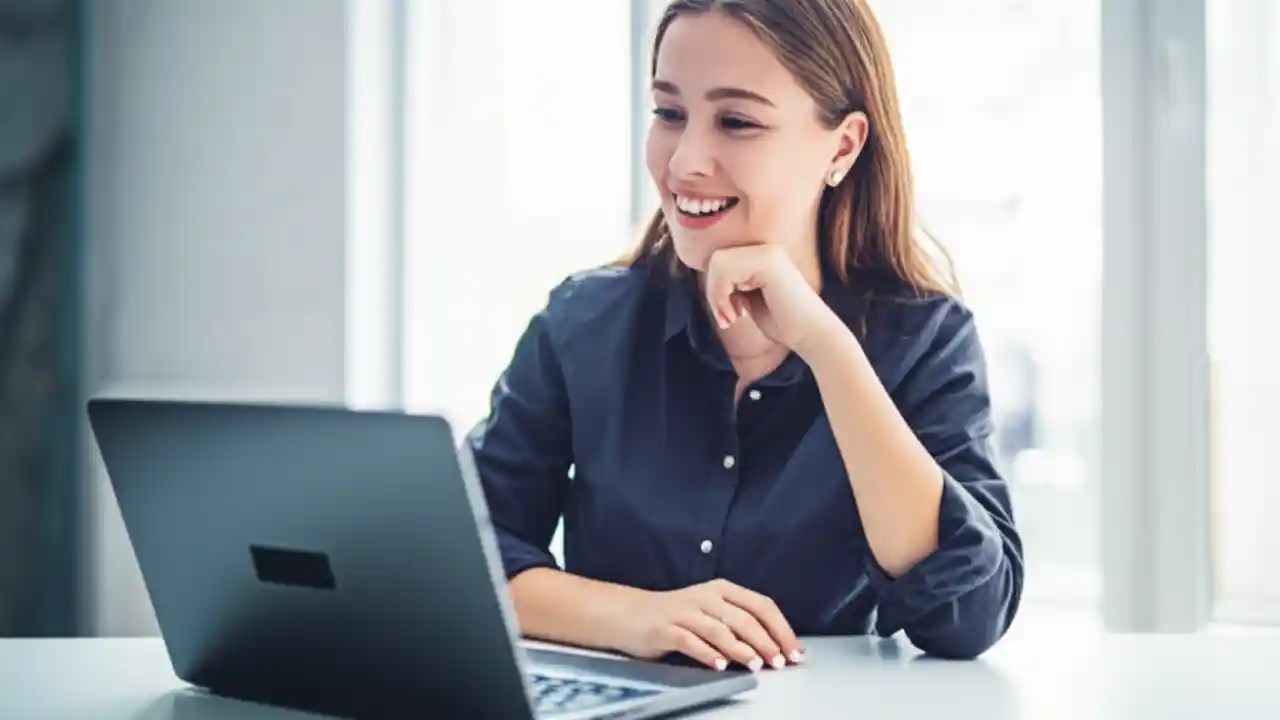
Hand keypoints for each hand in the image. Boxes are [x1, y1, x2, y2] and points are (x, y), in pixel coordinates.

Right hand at [613, 579, 804, 671]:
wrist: (628, 613)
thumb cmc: (675, 616)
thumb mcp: (710, 611)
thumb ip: (737, 624)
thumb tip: (773, 648)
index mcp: (721, 589)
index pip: (761, 605)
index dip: (781, 628)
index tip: (794, 650)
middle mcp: (705, 596)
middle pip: (744, 618)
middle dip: (766, 642)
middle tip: (779, 662)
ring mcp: (684, 612)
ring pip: (720, 629)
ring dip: (741, 649)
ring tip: (755, 665)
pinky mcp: (665, 628)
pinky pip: (690, 641)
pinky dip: (708, 654)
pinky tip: (720, 666)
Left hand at [703, 244, 842, 357]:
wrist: (810, 335)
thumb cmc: (782, 322)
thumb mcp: (749, 297)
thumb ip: (732, 283)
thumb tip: (707, 273)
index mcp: (763, 255)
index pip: (722, 260)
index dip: (716, 288)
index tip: (727, 314)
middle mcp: (766, 248)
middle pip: (717, 259)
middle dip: (714, 292)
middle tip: (726, 318)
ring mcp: (768, 252)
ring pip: (718, 263)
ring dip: (717, 296)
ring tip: (730, 318)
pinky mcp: (767, 262)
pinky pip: (725, 271)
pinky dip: (722, 296)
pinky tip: (737, 316)